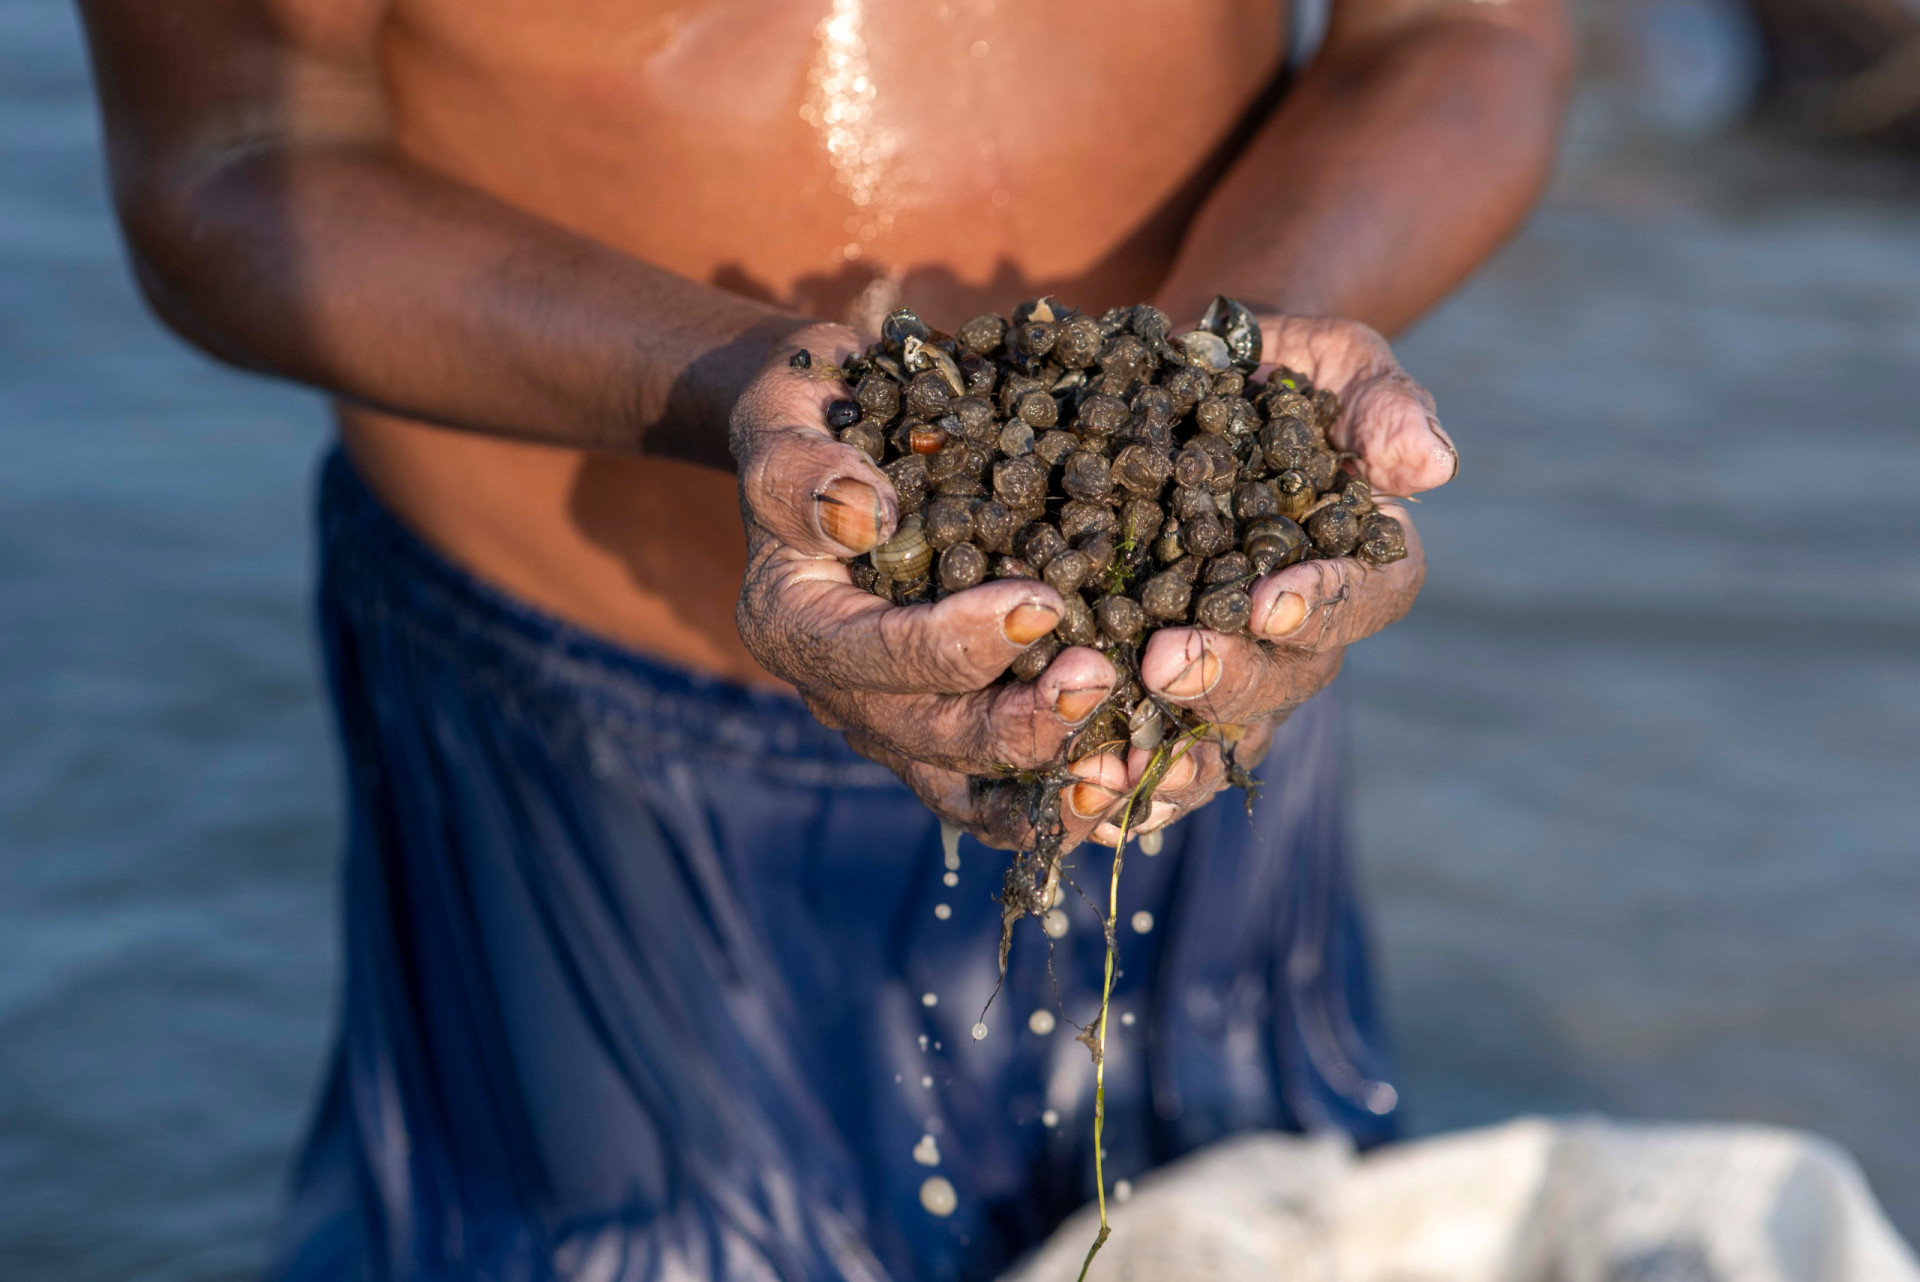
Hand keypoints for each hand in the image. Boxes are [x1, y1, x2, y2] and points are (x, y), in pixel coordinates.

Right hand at [731, 323, 1127, 849]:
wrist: (831, 432)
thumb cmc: (811, 417)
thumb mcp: (784, 418)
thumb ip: (801, 471)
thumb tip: (864, 515)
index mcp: (795, 627)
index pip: (881, 655)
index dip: (962, 641)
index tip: (1042, 604)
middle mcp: (840, 694)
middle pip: (935, 738)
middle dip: (1024, 721)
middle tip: (1103, 680)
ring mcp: (893, 722)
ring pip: (971, 785)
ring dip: (1051, 783)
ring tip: (1127, 768)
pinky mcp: (941, 729)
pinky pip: (995, 789)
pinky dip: (1054, 799)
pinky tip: (1122, 788)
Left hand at [1086, 314, 1456, 845]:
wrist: (1186, 376)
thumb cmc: (1275, 363)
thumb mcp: (1333, 357)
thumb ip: (1383, 405)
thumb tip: (1432, 468)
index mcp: (1364, 558)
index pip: (1365, 597)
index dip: (1323, 605)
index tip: (1271, 601)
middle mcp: (1305, 631)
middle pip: (1285, 678)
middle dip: (1225, 677)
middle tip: (1163, 664)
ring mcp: (1232, 663)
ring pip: (1216, 731)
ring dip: (1167, 756)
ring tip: (1110, 765)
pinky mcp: (1155, 677)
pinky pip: (1151, 747)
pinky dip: (1122, 782)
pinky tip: (1078, 799)